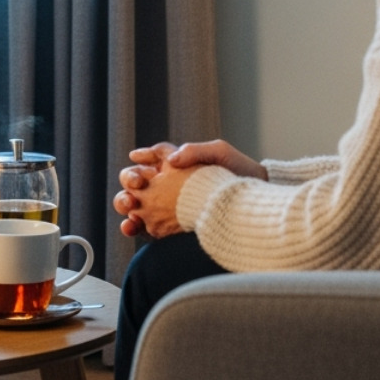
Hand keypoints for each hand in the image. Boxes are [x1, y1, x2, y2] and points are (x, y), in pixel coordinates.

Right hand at [113, 139, 266, 238]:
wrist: (254, 205)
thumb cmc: (240, 173)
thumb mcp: (220, 153)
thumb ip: (195, 151)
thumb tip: (170, 162)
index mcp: (178, 163)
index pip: (152, 156)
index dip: (141, 157)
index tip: (137, 158)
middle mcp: (168, 184)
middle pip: (136, 179)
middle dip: (129, 181)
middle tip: (137, 187)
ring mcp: (166, 207)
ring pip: (135, 203)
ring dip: (125, 204)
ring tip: (130, 208)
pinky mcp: (167, 228)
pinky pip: (144, 227)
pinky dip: (132, 227)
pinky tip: (132, 227)